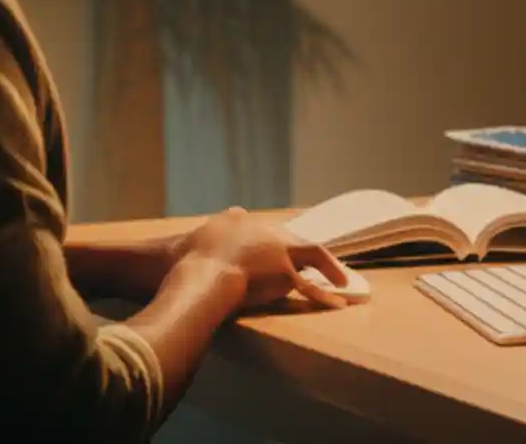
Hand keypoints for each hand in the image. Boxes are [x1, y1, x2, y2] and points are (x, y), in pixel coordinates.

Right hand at [179, 206, 349, 310]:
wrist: (194, 271)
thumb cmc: (181, 262)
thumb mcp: (187, 242)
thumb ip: (198, 238)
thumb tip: (203, 230)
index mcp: (236, 222)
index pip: (262, 229)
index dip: (275, 242)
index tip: (284, 249)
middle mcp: (260, 229)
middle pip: (294, 239)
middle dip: (309, 253)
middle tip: (326, 264)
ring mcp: (274, 249)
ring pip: (312, 255)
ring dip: (330, 269)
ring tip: (344, 281)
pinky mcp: (282, 272)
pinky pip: (310, 286)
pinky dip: (325, 295)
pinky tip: (341, 303)